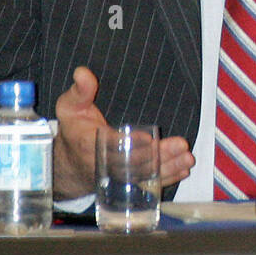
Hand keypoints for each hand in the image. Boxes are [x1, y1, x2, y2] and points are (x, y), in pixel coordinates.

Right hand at [52, 66, 193, 198]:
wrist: (68, 163)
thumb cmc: (74, 129)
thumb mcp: (70, 108)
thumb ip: (79, 91)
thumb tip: (82, 72)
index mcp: (89, 144)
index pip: (111, 145)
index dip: (130, 144)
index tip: (149, 138)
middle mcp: (104, 164)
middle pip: (134, 163)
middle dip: (158, 155)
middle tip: (180, 145)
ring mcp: (117, 176)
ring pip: (144, 175)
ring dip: (168, 167)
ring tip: (187, 158)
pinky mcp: (127, 182)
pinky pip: (148, 182)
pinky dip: (166, 178)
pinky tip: (183, 169)